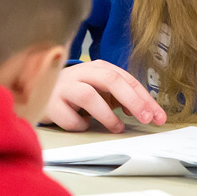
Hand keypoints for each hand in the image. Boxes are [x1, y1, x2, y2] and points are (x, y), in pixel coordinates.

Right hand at [40, 60, 167, 132]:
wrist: (38, 92)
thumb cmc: (76, 93)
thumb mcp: (101, 90)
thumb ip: (121, 96)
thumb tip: (145, 110)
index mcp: (98, 67)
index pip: (126, 79)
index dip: (144, 97)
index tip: (158, 116)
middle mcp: (82, 72)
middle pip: (110, 80)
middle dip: (132, 100)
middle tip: (146, 118)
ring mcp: (65, 87)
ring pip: (88, 96)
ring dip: (107, 115)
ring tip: (117, 128)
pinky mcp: (51, 104)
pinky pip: (70, 118)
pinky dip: (80, 125)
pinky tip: (83, 125)